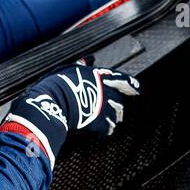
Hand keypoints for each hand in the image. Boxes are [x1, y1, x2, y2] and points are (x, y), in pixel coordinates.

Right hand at [5, 62, 140, 162]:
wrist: (53, 102)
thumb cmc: (58, 84)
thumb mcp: (70, 69)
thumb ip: (82, 65)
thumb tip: (89, 59)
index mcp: (101, 76)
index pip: (123, 79)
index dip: (131, 84)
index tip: (137, 89)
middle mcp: (106, 91)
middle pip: (120, 99)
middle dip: (117, 104)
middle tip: (115, 109)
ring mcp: (103, 108)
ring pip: (116, 114)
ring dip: (113, 117)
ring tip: (108, 120)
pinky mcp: (99, 122)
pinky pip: (108, 128)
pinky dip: (106, 129)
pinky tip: (102, 130)